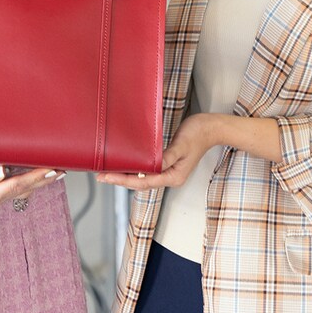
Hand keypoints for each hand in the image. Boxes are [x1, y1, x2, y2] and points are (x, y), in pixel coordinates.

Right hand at [0, 162, 63, 211]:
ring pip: (19, 189)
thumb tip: (3, 171)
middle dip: (43, 181)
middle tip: (63, 170)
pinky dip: (24, 180)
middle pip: (23, 190)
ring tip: (54, 172)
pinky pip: (11, 188)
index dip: (36, 177)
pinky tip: (31, 174)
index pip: (17, 185)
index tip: (52, 170)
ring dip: (37, 181)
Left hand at [96, 113, 215, 189]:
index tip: (107, 176)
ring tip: (108, 172)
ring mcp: (169, 173)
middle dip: (120, 180)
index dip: (123, 180)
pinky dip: (134, 170)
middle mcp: (170, 178)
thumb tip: (149, 168)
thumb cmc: (198, 133)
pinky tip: (125, 166)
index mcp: (173, 177)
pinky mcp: (167, 165)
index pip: (143, 182)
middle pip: (140, 184)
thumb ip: (166, 157)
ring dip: (125, 176)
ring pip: (142, 179)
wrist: (211, 128)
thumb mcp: (181, 144)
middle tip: (100, 176)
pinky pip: (147, 172)